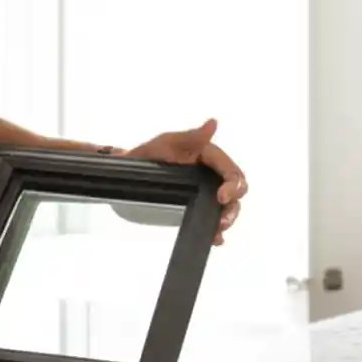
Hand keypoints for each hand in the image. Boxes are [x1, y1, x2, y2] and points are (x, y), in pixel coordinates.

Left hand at [123, 118, 247, 245]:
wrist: (126, 173)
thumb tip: (213, 123)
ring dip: (227, 218)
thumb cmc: (146, 154)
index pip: (230, 170)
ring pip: (226, 206)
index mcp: (207, 156)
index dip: (233, 184)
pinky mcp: (194, 206)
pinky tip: (214, 238)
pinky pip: (210, 218)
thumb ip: (189, 138)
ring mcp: (203, 191)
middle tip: (222, 220)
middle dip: (233, 206)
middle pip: (234, 191)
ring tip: (218, 230)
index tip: (222, 196)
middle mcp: (210, 174)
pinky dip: (215, 229)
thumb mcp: (164, 143)